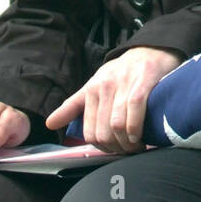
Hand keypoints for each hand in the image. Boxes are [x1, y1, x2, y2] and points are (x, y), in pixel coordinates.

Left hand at [45, 46, 182, 152]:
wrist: (151, 50)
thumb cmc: (122, 72)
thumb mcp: (94, 85)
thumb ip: (73, 106)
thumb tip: (50, 124)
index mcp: (91, 90)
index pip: (89, 131)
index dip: (101, 148)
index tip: (113, 150)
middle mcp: (105, 86)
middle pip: (103, 131)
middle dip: (115, 148)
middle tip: (126, 151)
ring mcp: (124, 83)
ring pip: (118, 124)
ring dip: (127, 143)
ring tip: (135, 146)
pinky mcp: (143, 80)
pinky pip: (135, 110)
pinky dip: (136, 128)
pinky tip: (141, 136)